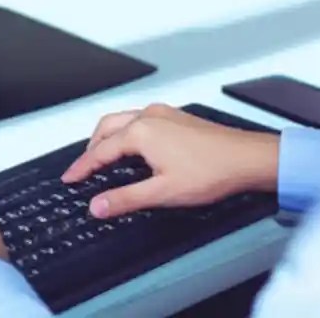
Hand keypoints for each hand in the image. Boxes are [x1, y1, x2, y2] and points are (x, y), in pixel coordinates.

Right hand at [61, 103, 278, 218]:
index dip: (82, 167)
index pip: (100, 151)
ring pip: (122, 120)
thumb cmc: (213, 171)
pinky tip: (133, 145)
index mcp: (141, 132)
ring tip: (102, 155)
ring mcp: (164, 113)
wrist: (248, 158)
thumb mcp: (163, 192)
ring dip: (107, 136)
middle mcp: (149, 117)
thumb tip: (98, 206)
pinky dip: (126, 131)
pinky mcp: (176, 116)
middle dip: (90, 148)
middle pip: (106, 128)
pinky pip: (140, 118)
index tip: (70, 178)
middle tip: (83, 168)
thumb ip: (126, 199)